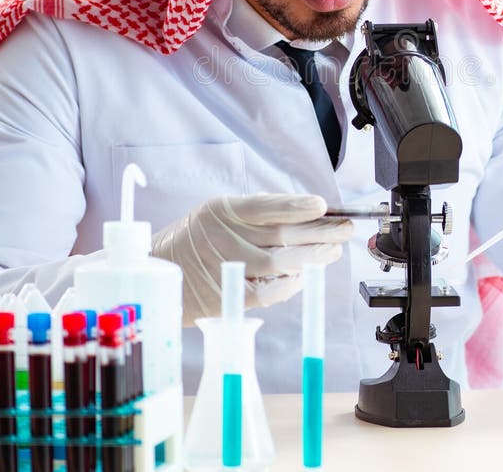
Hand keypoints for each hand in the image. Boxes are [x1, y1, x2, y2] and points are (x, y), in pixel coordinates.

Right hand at [151, 193, 351, 324]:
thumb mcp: (216, 214)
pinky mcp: (227, 295)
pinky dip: (291, 284)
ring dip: (312, 257)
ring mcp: (225, 267)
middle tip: (343, 230)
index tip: (324, 206)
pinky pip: (269, 291)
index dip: (297, 206)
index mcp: (221, 210)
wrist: (158, 273)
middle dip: (319, 232)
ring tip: (332, 251)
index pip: (266, 206)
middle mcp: (222, 236)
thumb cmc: (195, 240)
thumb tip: (305, 214)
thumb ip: (255, 214)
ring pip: (280, 262)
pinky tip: (304, 277)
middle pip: (281, 234)